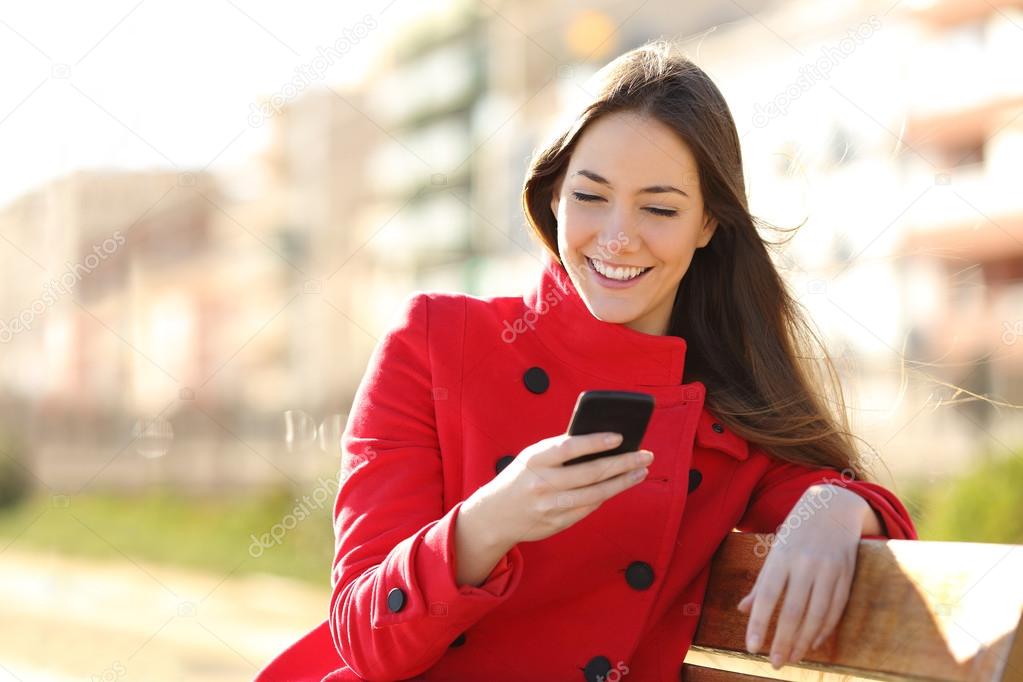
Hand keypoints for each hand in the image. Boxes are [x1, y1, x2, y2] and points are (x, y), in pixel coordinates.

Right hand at [467, 431, 652, 546]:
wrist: (494, 515)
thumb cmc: (519, 478)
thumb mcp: (532, 457)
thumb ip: (560, 450)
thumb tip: (600, 441)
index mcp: (535, 460)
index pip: (569, 447)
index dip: (595, 442)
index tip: (620, 437)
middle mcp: (542, 483)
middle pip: (591, 473)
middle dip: (623, 463)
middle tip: (645, 456)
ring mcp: (550, 506)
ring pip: (595, 494)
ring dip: (622, 482)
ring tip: (640, 472)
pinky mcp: (556, 524)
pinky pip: (587, 509)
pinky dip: (604, 497)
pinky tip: (618, 487)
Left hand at [736, 484, 869, 668]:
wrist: (833, 506)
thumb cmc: (796, 532)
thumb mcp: (775, 550)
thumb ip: (762, 583)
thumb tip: (743, 609)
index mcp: (782, 556)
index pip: (768, 596)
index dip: (759, 623)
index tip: (751, 647)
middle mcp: (805, 563)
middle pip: (793, 611)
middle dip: (783, 641)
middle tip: (775, 663)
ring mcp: (829, 570)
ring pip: (817, 614)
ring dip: (804, 641)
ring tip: (792, 658)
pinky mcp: (847, 575)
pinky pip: (836, 609)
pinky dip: (825, 629)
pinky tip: (813, 643)